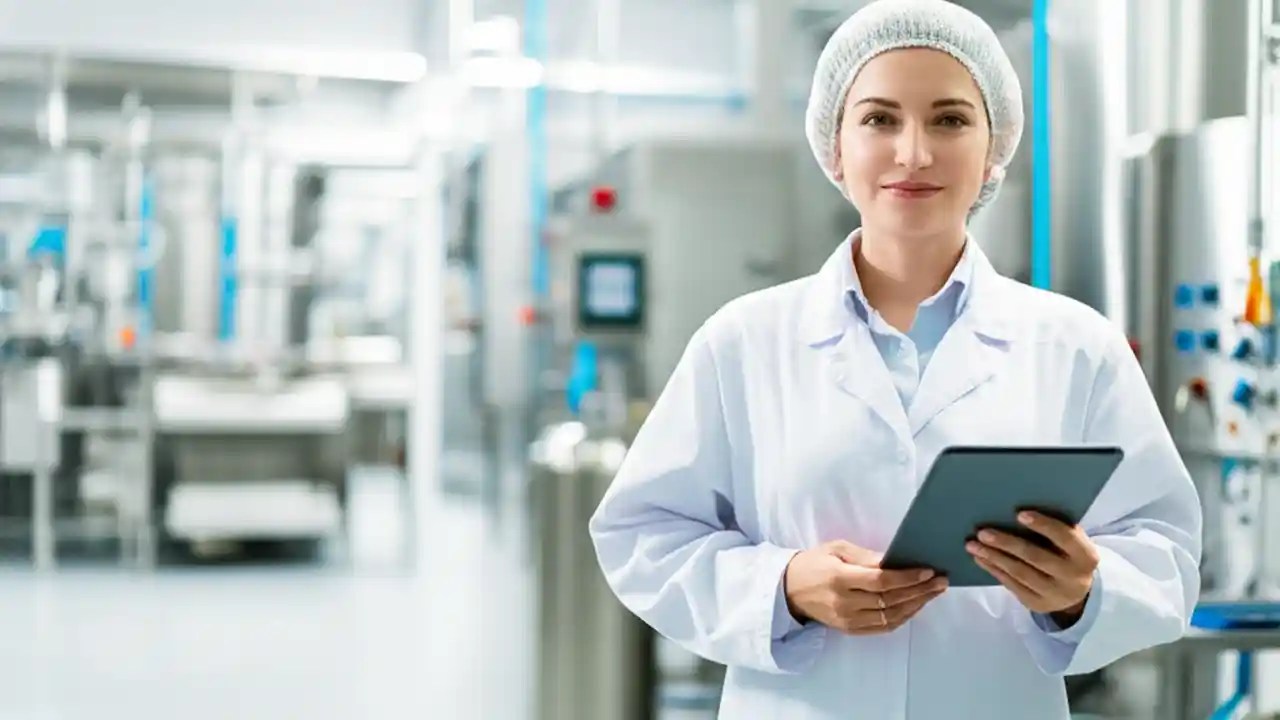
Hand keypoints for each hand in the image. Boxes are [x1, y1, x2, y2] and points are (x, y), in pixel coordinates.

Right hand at [784, 540, 948, 635]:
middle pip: (891, 599)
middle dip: (920, 590)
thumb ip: (865, 556)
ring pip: (891, 616)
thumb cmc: (813, 563)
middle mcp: (845, 602)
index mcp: (839, 578)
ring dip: (917, 605)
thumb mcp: (835, 548)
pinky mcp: (850, 630)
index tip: (928, 570)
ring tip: (934, 592)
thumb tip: (894, 560)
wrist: (789, 590)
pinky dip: (903, 617)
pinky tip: (916, 606)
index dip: (908, 577)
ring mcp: (848, 620)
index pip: (881, 581)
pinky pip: (884, 627)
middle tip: (941, 581)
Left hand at [966, 511, 1098, 624]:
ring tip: (973, 545)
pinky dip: (994, 570)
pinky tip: (980, 559)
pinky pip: (1012, 585)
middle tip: (983, 532)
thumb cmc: (1068, 555)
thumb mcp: (1073, 542)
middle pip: (1036, 558)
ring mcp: (1054, 594)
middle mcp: (1073, 577)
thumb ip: (1057, 529)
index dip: (1043, 526)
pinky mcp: (1037, 604)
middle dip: (1007, 544)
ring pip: (1020, 573)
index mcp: (1085, 556)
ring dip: (994, 557)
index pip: (1065, 538)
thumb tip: (1019, 511)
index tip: (1019, 514)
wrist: (1078, 593)